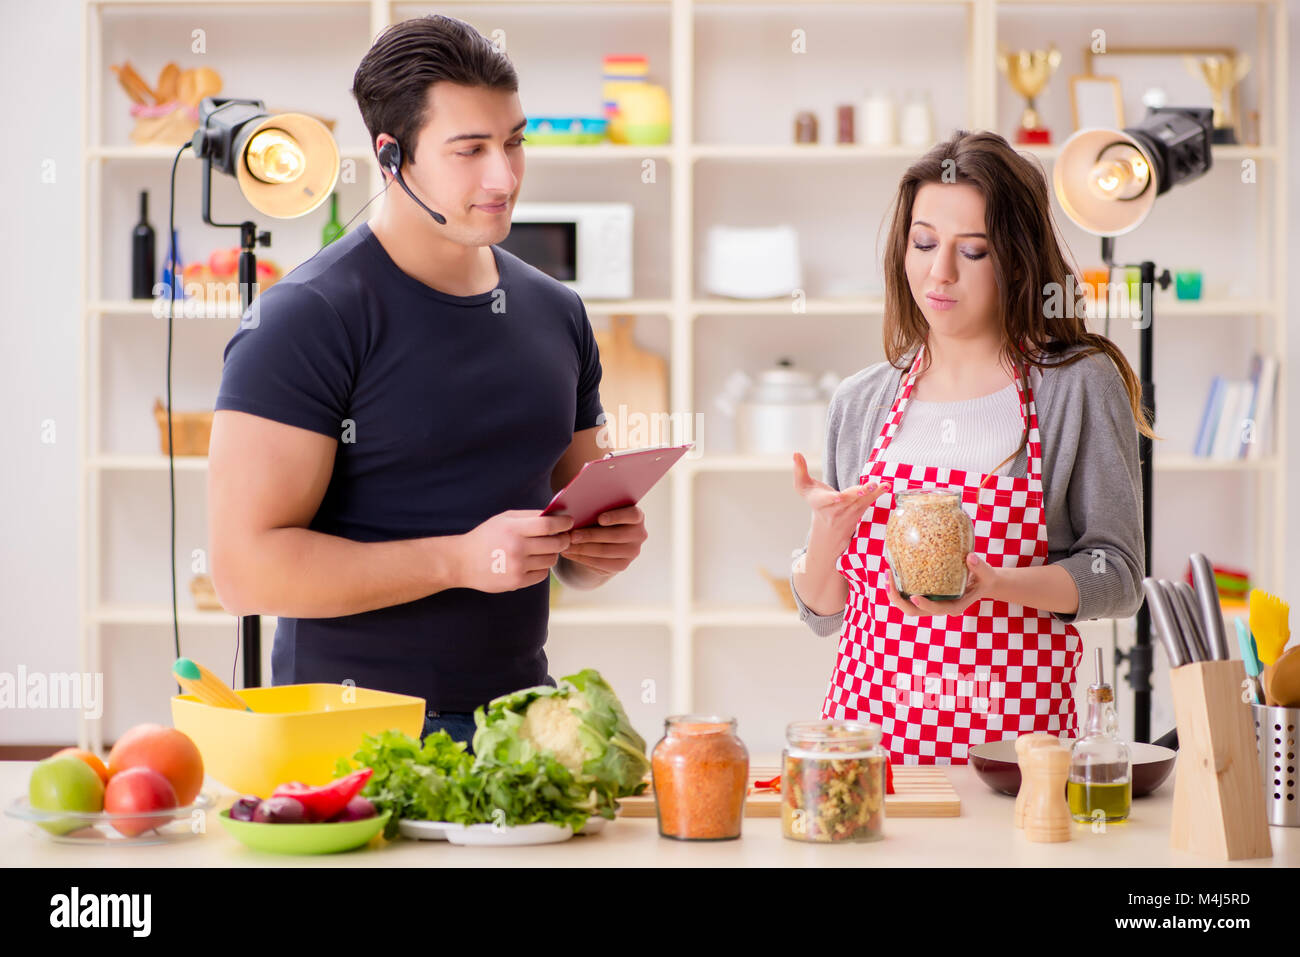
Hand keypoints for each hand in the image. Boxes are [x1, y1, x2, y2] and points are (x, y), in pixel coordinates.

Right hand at [456, 510, 573, 592]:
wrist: (462, 562)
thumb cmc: (487, 536)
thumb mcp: (504, 520)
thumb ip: (530, 516)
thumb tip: (557, 515)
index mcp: (513, 529)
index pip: (548, 525)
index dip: (564, 523)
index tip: (569, 522)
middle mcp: (516, 548)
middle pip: (555, 544)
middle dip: (563, 539)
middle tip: (563, 537)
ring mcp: (517, 567)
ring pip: (551, 560)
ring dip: (551, 554)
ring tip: (543, 549)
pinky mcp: (516, 582)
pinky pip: (542, 574)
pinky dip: (541, 568)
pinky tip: (532, 562)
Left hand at [559, 505, 646, 578]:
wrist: (607, 539)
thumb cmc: (602, 518)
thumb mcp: (602, 511)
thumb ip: (595, 509)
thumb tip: (575, 511)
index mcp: (637, 516)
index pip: (632, 515)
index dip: (617, 517)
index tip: (600, 519)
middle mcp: (639, 534)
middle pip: (615, 535)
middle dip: (591, 536)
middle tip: (571, 535)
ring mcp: (633, 551)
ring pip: (606, 551)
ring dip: (583, 549)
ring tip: (566, 545)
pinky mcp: (623, 565)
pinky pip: (601, 563)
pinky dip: (583, 558)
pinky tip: (570, 553)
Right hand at [792, 452, 888, 552]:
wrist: (828, 530)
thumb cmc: (816, 501)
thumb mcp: (803, 488)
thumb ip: (799, 471)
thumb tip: (795, 453)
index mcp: (820, 502)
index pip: (825, 501)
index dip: (831, 499)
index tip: (838, 497)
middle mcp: (835, 509)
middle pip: (846, 501)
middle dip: (855, 495)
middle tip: (864, 488)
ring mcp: (849, 512)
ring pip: (860, 502)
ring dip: (871, 493)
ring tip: (878, 484)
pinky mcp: (860, 511)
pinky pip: (869, 502)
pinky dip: (878, 493)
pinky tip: (887, 485)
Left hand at [884, 552, 998, 617]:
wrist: (981, 582)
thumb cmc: (983, 578)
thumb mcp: (986, 573)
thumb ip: (979, 567)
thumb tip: (970, 557)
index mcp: (955, 606)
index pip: (937, 609)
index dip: (924, 605)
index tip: (913, 596)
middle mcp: (940, 607)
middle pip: (915, 612)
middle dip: (899, 600)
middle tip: (890, 581)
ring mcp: (931, 603)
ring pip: (908, 606)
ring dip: (895, 594)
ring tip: (887, 576)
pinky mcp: (926, 596)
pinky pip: (908, 596)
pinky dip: (899, 587)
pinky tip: (893, 572)